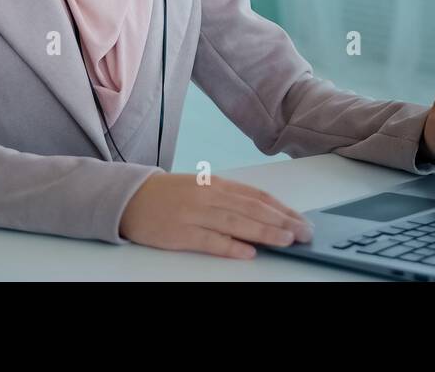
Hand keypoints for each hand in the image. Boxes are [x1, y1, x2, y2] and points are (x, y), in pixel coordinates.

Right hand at [118, 173, 313, 258]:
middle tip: (304, 233)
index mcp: (216, 183)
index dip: (282, 209)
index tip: (302, 220)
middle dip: (282, 221)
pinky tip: (249, 252)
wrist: (130, 198)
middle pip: (252, 209)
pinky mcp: (180, 233)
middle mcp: (208, 195)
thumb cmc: (169, 195)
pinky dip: (231, 246)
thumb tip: (264, 215)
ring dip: (265, 232)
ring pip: (236, 223)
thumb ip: (230, 200)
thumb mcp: (202, 188)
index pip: (257, 196)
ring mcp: (194, 214)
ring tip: (287, 240)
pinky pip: (210, 240)